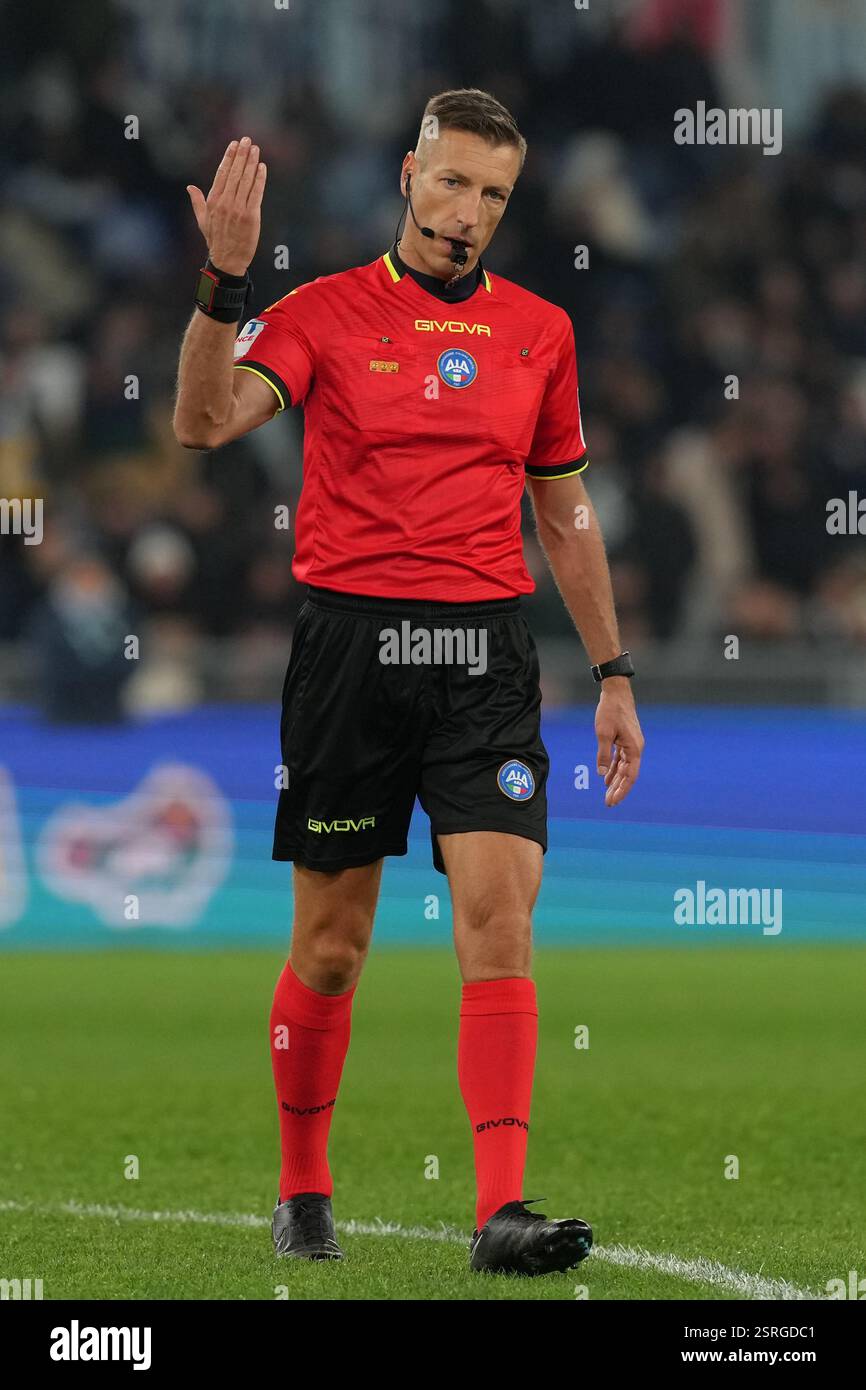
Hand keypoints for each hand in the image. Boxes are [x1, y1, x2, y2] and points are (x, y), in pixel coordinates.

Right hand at [186, 137, 265, 276]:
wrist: (227, 261)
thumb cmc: (216, 241)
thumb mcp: (203, 221)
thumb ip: (198, 202)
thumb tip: (190, 187)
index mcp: (213, 201)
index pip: (221, 173)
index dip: (228, 157)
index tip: (233, 144)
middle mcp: (225, 203)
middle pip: (234, 173)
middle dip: (241, 155)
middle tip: (246, 140)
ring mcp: (238, 209)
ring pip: (245, 181)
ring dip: (251, 163)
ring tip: (255, 149)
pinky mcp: (251, 217)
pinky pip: (256, 194)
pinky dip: (259, 179)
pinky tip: (262, 167)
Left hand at [595, 678, 643, 806]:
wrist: (616, 692)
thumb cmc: (610, 711)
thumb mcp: (603, 734)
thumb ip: (603, 755)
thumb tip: (602, 774)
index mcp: (634, 748)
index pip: (630, 776)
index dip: (622, 790)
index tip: (613, 801)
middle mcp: (636, 748)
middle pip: (628, 775)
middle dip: (618, 789)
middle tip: (608, 803)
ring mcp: (631, 745)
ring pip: (624, 768)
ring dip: (616, 781)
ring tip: (607, 794)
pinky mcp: (625, 740)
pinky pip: (621, 759)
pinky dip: (614, 769)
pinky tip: (607, 779)